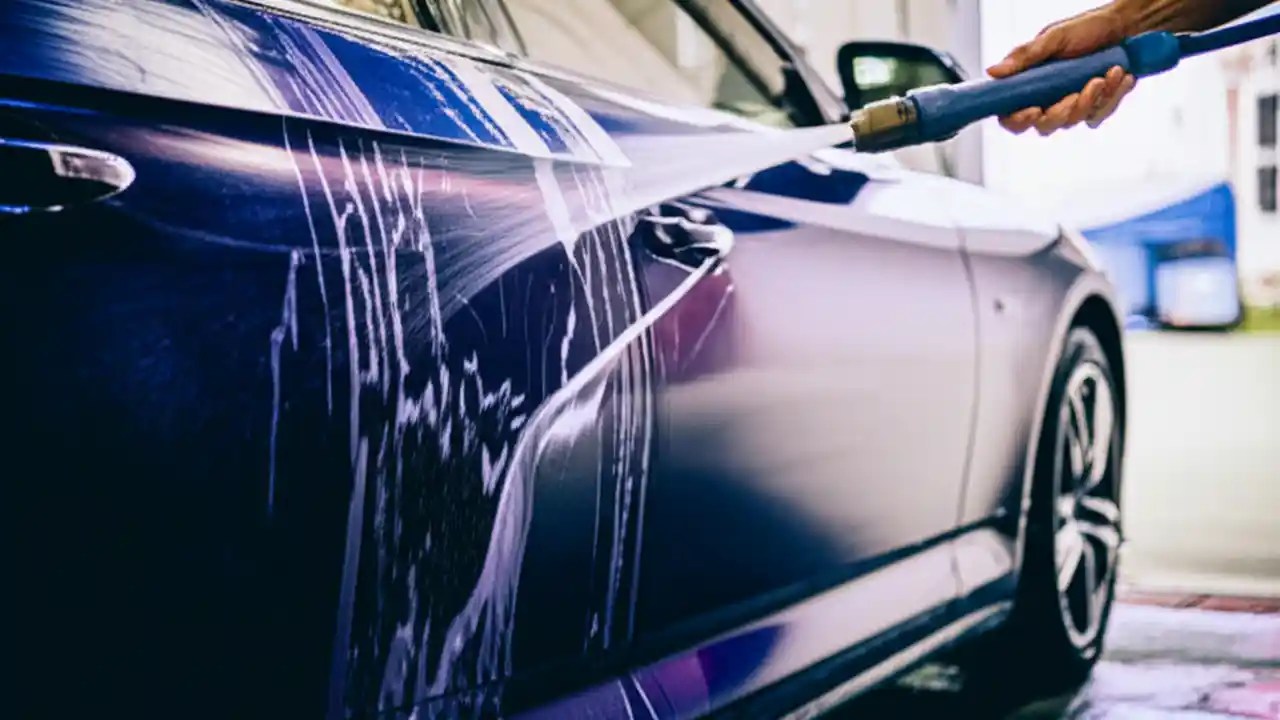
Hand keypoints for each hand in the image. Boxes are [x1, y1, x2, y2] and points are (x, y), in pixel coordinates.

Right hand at [987, 6, 1138, 135]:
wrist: (1127, 26)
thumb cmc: (1089, 28)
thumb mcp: (1053, 38)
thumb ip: (1024, 57)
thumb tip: (993, 72)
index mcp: (1030, 83)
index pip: (1011, 115)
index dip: (1017, 120)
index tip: (1033, 111)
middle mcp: (1048, 98)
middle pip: (1043, 126)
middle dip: (1061, 113)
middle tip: (1075, 93)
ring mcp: (1073, 105)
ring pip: (1074, 121)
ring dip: (1090, 99)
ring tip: (1103, 75)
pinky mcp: (1096, 106)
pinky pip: (1099, 115)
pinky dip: (1111, 96)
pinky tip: (1115, 76)